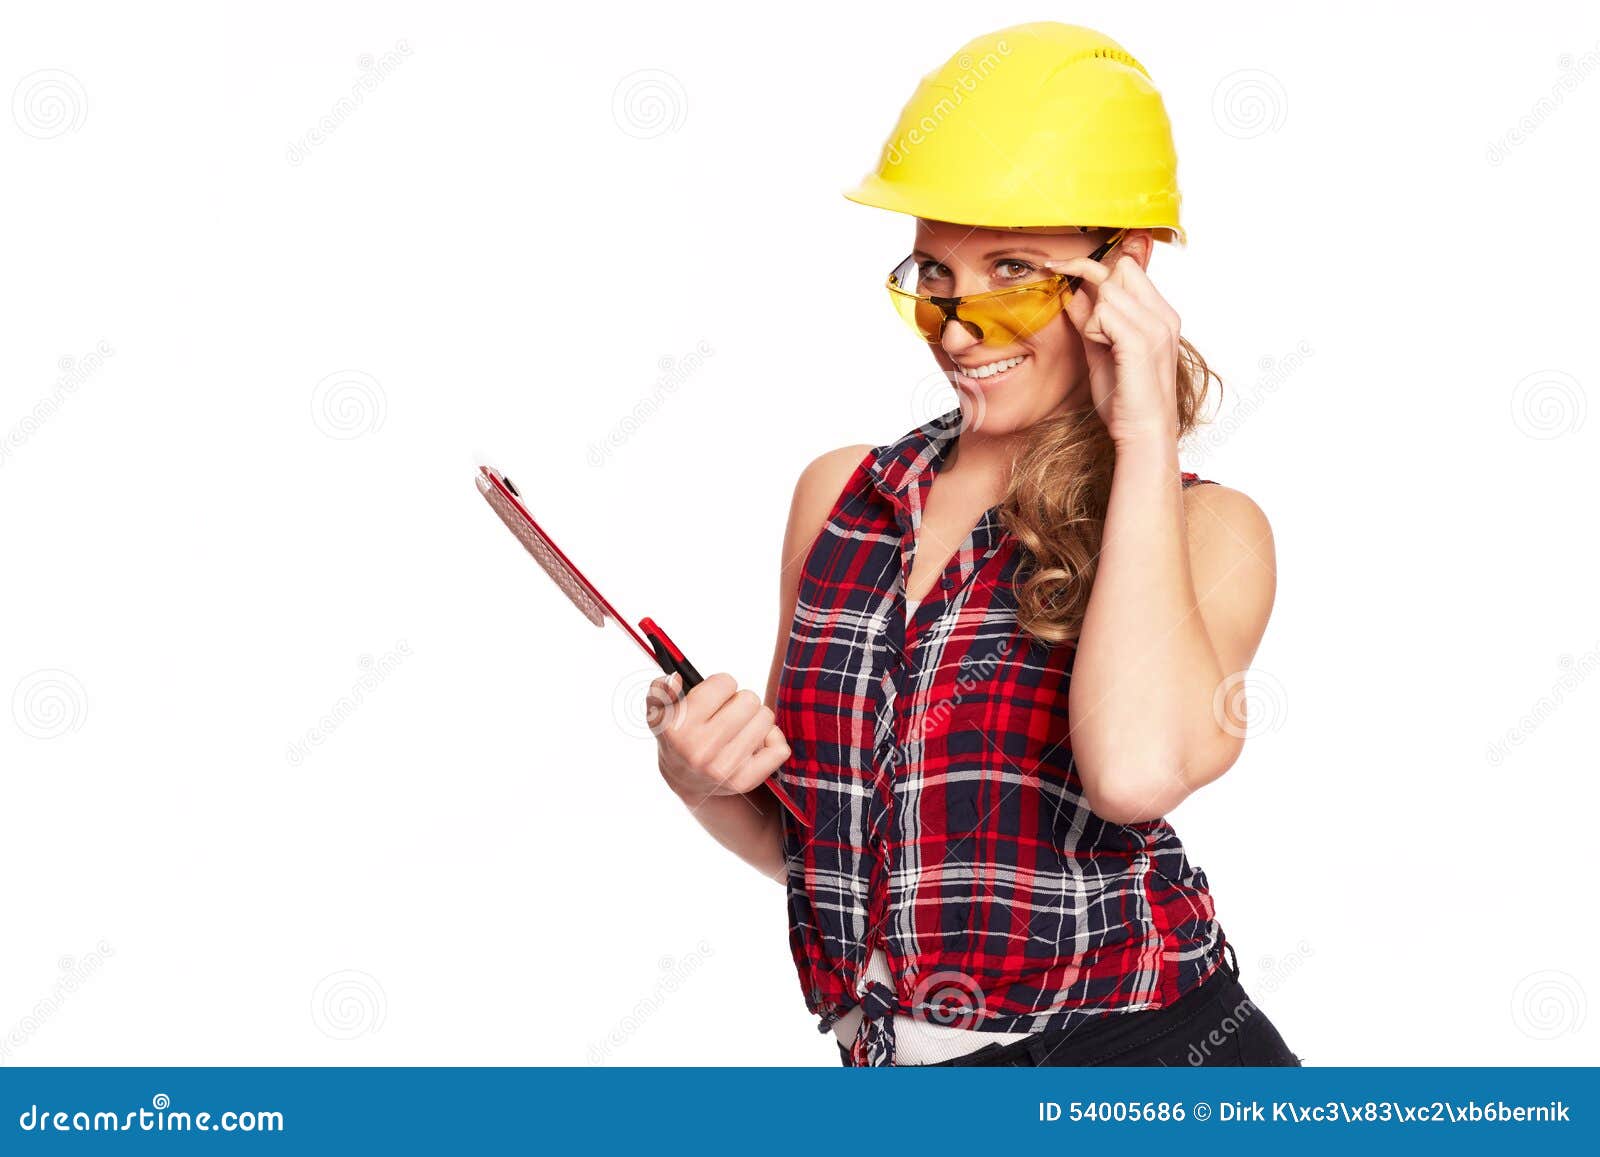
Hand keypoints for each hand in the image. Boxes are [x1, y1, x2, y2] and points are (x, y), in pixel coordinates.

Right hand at [646, 671, 790, 808]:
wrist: (686, 781)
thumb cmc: (678, 736)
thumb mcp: (659, 712)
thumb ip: (660, 690)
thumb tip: (675, 678)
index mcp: (678, 727)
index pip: (724, 682)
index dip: (721, 686)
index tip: (713, 699)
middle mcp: (699, 750)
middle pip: (750, 699)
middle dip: (741, 701)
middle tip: (728, 714)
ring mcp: (723, 768)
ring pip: (766, 719)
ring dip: (756, 719)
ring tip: (739, 728)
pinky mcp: (744, 781)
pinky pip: (779, 749)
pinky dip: (773, 740)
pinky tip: (755, 743)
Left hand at [1047, 242, 1181, 445]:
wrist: (1143, 431)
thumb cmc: (1125, 398)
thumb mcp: (1101, 351)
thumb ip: (1091, 321)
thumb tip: (1074, 295)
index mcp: (1160, 315)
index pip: (1128, 266)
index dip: (1093, 267)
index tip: (1061, 269)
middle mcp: (1162, 315)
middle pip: (1119, 270)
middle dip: (1091, 286)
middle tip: (1082, 316)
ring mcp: (1155, 326)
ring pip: (1107, 291)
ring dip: (1093, 317)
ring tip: (1102, 347)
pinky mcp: (1141, 341)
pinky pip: (1103, 312)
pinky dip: (1093, 330)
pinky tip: (1102, 350)